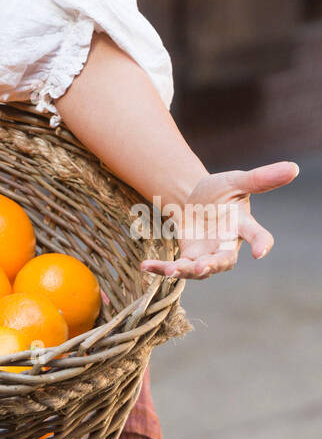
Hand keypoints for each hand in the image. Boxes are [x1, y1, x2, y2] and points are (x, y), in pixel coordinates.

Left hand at [139, 160, 299, 279]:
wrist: (195, 200)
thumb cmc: (221, 191)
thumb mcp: (236, 181)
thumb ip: (261, 178)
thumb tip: (294, 166)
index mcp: (241, 225)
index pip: (256, 235)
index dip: (261, 244)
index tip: (260, 251)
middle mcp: (226, 244)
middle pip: (224, 261)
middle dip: (213, 265)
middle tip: (202, 266)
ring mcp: (207, 254)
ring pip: (200, 270)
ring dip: (186, 271)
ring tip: (172, 269)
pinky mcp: (188, 258)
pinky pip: (176, 267)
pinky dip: (160, 268)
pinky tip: (145, 266)